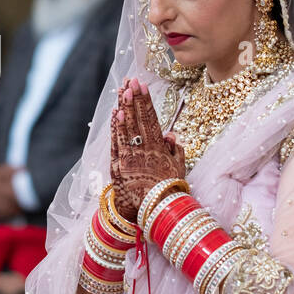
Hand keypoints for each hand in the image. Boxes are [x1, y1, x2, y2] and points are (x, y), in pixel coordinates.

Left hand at [110, 77, 185, 222]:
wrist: (153, 212)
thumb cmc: (168, 191)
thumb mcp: (178, 170)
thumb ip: (175, 150)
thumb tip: (171, 134)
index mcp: (159, 149)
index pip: (151, 119)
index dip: (146, 101)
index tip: (143, 85)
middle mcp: (144, 150)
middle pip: (138, 119)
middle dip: (134, 98)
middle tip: (131, 81)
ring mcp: (130, 158)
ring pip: (126, 128)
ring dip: (124, 108)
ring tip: (122, 91)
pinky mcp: (118, 166)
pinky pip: (116, 143)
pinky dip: (115, 128)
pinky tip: (115, 114)